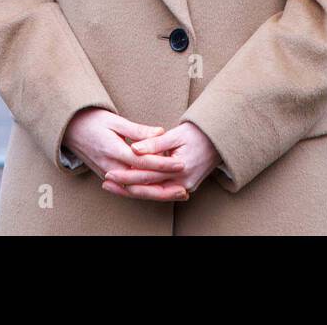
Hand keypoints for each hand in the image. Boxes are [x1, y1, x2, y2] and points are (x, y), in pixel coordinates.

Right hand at [63, 108, 185, 185]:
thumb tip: (160, 132)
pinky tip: (159, 191)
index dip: (162, 164)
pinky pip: (128, 187)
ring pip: (135, 189)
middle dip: (163, 187)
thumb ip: (138, 130)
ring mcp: (107, 174)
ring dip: (156, 193)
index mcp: (113, 150)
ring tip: (176, 193)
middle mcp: (110, 166)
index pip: (142, 161)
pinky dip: (144, 190)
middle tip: (183, 189)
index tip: (180, 164)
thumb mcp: (115, 120)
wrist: (70, 129)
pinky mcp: (108, 176)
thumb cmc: (93, 121)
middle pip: (140, 182)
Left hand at [101, 121, 220, 200]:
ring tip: (115, 186)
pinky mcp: (184, 186)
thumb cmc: (197, 133)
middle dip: (126, 187)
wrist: (219, 139)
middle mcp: (183, 183)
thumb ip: (154, 143)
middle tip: (106, 182)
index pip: (147, 176)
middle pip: (149, 189)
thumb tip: (134, 149)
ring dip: (134, 190)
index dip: (127, 176)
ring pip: (154, 193)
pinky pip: (161, 190)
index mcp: (180, 169)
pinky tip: (132, 185)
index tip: (110, 173)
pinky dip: (146, 188)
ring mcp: (185, 187)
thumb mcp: (175, 134)